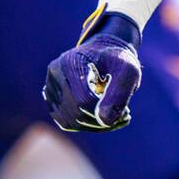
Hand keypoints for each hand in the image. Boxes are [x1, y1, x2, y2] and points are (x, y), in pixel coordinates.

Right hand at [42, 10, 141, 131]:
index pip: (84, 100)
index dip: (105, 111)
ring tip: (116, 116)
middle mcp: (55, 75)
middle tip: (124, 115)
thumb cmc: (118, 61)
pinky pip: (67, 123)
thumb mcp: (128, 71)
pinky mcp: (52, 100)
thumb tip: (105, 120)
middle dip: (103, 121)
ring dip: (96, 126)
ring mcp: (50, 88)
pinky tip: (105, 118)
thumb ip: (120, 93)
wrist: (104, 53)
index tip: (125, 111)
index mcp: (71, 63)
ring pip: (70, 122)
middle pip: (76, 113)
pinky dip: (88, 126)